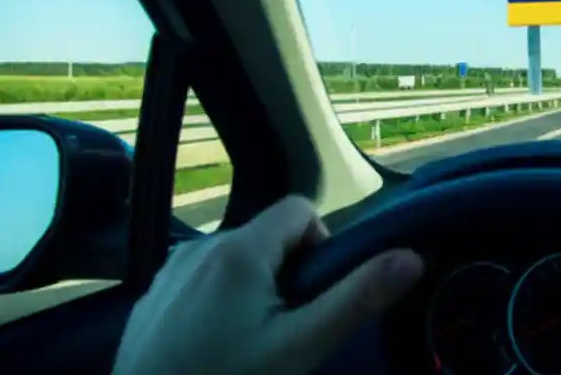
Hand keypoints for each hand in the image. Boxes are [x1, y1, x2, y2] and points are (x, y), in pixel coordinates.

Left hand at [113, 195, 423, 374]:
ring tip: (248, 345)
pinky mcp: (150, 299)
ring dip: (253, 289)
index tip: (314, 297)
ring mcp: (169, 272)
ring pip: (233, 260)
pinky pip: (200, 281)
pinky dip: (218, 303)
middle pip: (267, 237)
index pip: (300, 209)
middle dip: (287, 274)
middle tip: (284, 332)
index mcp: (239, 249)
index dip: (320, 246)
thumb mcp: (301, 347)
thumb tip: (411, 256)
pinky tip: (212, 350)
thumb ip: (356, 298)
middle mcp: (200, 246)